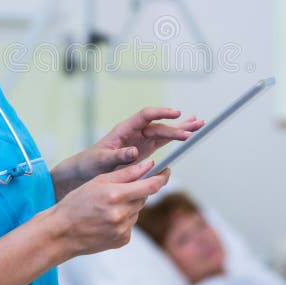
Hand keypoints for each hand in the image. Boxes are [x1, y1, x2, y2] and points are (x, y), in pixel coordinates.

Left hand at [51, 107, 202, 199]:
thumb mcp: (101, 161)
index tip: (176, 114)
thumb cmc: (91, 164)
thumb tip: (134, 152)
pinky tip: (189, 132)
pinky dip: (176, 137)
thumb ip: (117, 156)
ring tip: (200, 124)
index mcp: (124, 130)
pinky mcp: (145, 150)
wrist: (85, 171)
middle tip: (194, 129)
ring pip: (164, 132)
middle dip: (176, 127)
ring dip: (181, 128)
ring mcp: (141, 140)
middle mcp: (135, 132)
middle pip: (159, 125)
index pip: (146, 116)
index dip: (161, 113)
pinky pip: (163, 141)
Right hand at [51, 160, 169, 257]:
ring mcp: (123, 229)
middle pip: (144, 197)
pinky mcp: (122, 240)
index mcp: (115, 195)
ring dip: (129, 205)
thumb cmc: (76, 203)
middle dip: (138, 190)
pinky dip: (124, 219)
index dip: (162, 177)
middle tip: (121, 189)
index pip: (150, 185)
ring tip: (108, 206)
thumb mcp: (98, 181)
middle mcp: (122, 214)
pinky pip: (130, 224)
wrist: (61, 233)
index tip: (166, 170)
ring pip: (137, 211)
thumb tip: (149, 165)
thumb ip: (126, 173)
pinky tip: (107, 219)